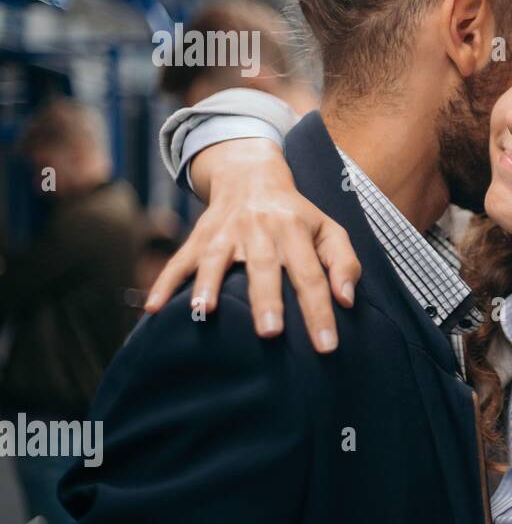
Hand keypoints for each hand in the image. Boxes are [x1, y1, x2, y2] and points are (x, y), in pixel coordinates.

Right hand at [146, 138, 360, 352]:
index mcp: (295, 230)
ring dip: (209, 285)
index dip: (319, 312)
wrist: (250, 176)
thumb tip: (346, 301)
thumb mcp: (329, 230)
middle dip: (266, 299)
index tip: (326, 346)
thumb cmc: (297, 215)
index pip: (311, 276)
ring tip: (205, 313)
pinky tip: (153, 308)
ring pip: (215, 259)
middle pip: (264, 266)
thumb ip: (344, 263)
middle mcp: (260, 229)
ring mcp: (225, 233)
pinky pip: (178, 262)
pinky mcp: (199, 238)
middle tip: (270, 332)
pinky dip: (164, 284)